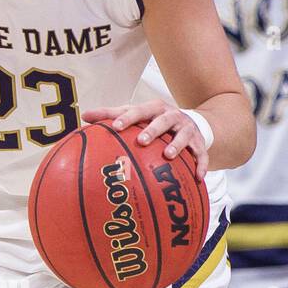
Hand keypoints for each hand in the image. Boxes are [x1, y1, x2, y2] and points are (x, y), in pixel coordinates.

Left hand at [81, 100, 208, 178]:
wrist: (192, 123)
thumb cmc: (155, 121)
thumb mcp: (137, 115)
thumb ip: (112, 115)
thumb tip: (85, 115)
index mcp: (155, 109)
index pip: (140, 111)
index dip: (128, 118)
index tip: (115, 127)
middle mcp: (173, 116)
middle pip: (163, 120)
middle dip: (153, 129)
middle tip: (141, 141)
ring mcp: (187, 130)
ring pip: (184, 136)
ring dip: (177, 145)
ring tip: (168, 155)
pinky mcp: (200, 144)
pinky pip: (201, 155)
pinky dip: (201, 165)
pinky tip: (197, 177)